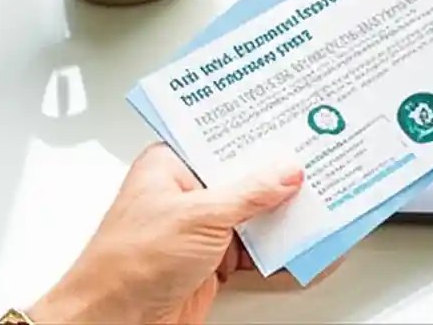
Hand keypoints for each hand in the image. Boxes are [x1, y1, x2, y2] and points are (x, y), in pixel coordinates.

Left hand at [29, 143, 303, 323]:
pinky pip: (254, 249)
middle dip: (280, 177)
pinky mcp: (211, 261)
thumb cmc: (127, 264)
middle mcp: (186, 193)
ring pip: (254, 214)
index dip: (259, 134)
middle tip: (318, 164)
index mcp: (171, 166)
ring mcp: (200, 229)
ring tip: (321, 203)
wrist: (111, 323)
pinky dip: (279, 249)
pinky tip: (302, 244)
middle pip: (244, 178)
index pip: (223, 140)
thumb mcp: (199, 216)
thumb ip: (249, 193)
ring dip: (284, 215)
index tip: (294, 127)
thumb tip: (286, 173)